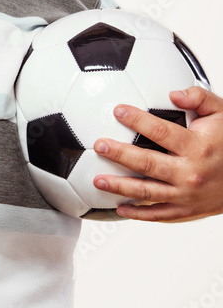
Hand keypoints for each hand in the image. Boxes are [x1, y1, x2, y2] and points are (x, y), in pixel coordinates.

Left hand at [93, 86, 222, 221]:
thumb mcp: (222, 114)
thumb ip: (199, 98)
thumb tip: (173, 93)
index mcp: (198, 147)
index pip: (162, 132)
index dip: (139, 120)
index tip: (118, 111)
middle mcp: (191, 172)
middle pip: (149, 163)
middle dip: (121, 154)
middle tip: (99, 145)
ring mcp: (188, 195)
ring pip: (148, 192)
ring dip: (120, 187)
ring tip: (98, 180)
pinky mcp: (187, 211)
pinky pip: (159, 215)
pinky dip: (139, 214)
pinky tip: (119, 208)